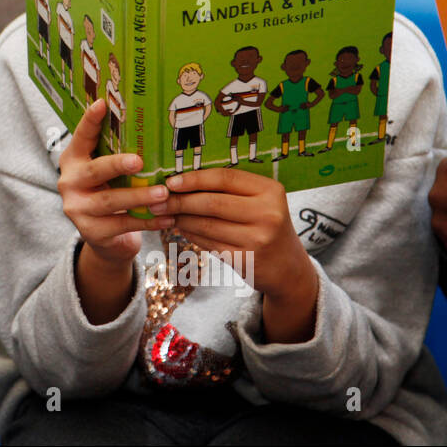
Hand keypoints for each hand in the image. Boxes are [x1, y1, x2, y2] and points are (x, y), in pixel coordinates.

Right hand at [58, 99, 172, 323]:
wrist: (105, 238)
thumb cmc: (112, 192)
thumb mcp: (107, 173)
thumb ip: (116, 154)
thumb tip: (152, 126)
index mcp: (73, 160)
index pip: (81, 137)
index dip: (90, 121)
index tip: (102, 103)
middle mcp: (69, 182)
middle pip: (94, 171)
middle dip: (116, 165)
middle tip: (138, 161)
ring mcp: (77, 209)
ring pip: (110, 201)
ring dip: (139, 197)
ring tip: (163, 193)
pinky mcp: (91, 232)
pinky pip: (122, 225)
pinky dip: (147, 221)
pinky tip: (167, 217)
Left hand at [150, 167, 316, 341]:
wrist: (288, 268)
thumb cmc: (266, 226)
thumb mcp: (259, 202)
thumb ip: (229, 190)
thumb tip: (181, 180)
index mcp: (270, 190)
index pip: (225, 178)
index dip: (194, 178)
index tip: (171, 181)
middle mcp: (268, 213)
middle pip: (212, 202)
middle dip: (180, 201)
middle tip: (158, 200)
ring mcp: (259, 239)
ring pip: (207, 224)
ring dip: (181, 219)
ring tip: (165, 214)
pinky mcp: (247, 260)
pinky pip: (209, 243)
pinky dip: (191, 235)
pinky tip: (180, 229)